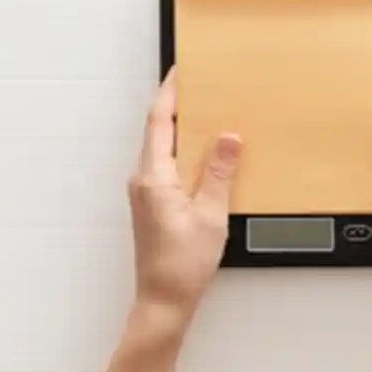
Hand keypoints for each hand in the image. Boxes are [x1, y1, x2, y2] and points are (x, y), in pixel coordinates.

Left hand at [128, 71, 242, 330]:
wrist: (163, 301)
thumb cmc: (182, 265)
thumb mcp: (211, 214)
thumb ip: (219, 172)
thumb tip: (228, 137)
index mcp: (154, 176)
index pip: (159, 121)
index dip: (170, 92)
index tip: (181, 70)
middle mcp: (143, 180)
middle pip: (158, 131)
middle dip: (177, 105)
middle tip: (200, 85)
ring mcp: (146, 193)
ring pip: (163, 149)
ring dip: (182, 129)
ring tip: (207, 113)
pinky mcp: (153, 205)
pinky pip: (167, 166)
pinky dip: (184, 152)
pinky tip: (203, 155)